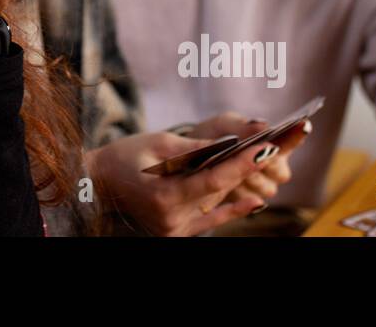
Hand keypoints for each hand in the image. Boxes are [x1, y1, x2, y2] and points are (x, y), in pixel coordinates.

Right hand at [84, 131, 284, 235]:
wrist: (99, 184)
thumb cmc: (126, 157)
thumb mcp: (158, 143)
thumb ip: (195, 147)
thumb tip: (231, 143)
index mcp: (163, 195)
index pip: (214, 178)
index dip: (243, 163)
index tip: (267, 146)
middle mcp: (171, 218)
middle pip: (219, 191)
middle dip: (247, 167)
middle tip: (276, 146)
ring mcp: (174, 230)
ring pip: (215, 204)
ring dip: (240, 183)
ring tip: (268, 161)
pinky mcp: (175, 233)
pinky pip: (209, 221)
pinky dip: (231, 210)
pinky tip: (255, 199)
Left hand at [188, 111, 311, 205]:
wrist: (191, 155)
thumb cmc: (215, 136)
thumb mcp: (224, 125)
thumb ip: (242, 125)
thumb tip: (262, 125)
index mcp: (273, 144)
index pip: (292, 140)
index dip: (297, 134)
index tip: (303, 124)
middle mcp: (274, 168)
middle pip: (279, 170)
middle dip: (264, 162)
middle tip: (248, 152)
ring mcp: (263, 186)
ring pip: (265, 187)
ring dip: (249, 176)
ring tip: (230, 165)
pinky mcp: (246, 201)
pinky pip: (248, 198)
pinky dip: (236, 188)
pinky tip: (226, 181)